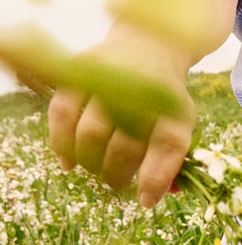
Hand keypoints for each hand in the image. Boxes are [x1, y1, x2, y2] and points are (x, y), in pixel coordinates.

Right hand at [48, 26, 196, 206]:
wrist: (148, 43)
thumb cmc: (163, 98)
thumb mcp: (178, 122)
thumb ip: (170, 160)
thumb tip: (148, 200)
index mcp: (174, 105)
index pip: (169, 145)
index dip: (155, 178)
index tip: (144, 201)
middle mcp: (143, 88)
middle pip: (125, 144)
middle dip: (116, 174)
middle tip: (114, 183)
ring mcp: (110, 76)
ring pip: (91, 133)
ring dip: (90, 163)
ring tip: (95, 170)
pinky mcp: (80, 69)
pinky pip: (62, 113)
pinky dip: (62, 144)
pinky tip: (68, 163)